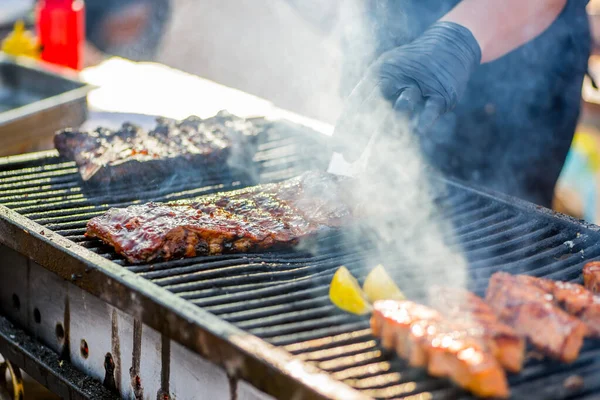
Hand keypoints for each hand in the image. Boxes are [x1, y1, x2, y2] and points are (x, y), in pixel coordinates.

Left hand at [332, 22, 480, 161]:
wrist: (450, 43)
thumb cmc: (413, 65)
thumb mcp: (388, 72)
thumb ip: (372, 96)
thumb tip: (351, 128)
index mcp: (379, 74)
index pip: (357, 102)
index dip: (345, 125)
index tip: (336, 145)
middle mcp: (396, 78)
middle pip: (375, 107)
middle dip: (361, 134)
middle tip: (349, 156)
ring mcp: (419, 85)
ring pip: (403, 104)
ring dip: (390, 123)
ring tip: (379, 144)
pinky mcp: (442, 92)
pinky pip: (431, 107)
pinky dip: (424, 119)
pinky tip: (418, 131)